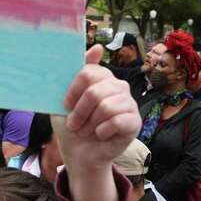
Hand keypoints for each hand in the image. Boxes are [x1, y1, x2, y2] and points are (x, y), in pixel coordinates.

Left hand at [52, 45, 141, 200]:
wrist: (79, 153)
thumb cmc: (71, 125)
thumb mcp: (65, 98)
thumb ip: (76, 72)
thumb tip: (98, 47)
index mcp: (102, 77)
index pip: (87, 72)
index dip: (73, 92)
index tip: (65, 105)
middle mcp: (118, 86)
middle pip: (95, 91)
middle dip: (80, 112)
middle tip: (75, 124)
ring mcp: (129, 103)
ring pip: (105, 107)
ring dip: (90, 124)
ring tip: (87, 130)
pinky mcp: (135, 121)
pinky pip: (116, 121)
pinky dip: (102, 132)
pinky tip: (102, 135)